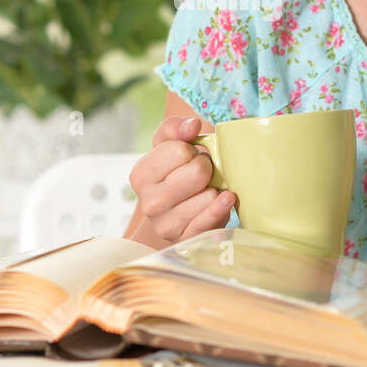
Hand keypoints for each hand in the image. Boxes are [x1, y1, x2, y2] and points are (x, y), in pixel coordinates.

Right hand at [128, 116, 237, 243]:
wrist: (177, 212)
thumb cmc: (175, 172)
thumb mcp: (169, 144)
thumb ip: (176, 128)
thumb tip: (192, 126)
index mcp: (141, 175)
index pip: (180, 151)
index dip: (192, 150)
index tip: (189, 157)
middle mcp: (148, 202)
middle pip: (197, 173)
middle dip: (206, 168)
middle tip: (201, 174)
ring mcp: (165, 225)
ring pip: (207, 196)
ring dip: (214, 189)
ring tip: (205, 191)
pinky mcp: (185, 241)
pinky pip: (211, 220)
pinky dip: (222, 207)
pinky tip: (225, 199)